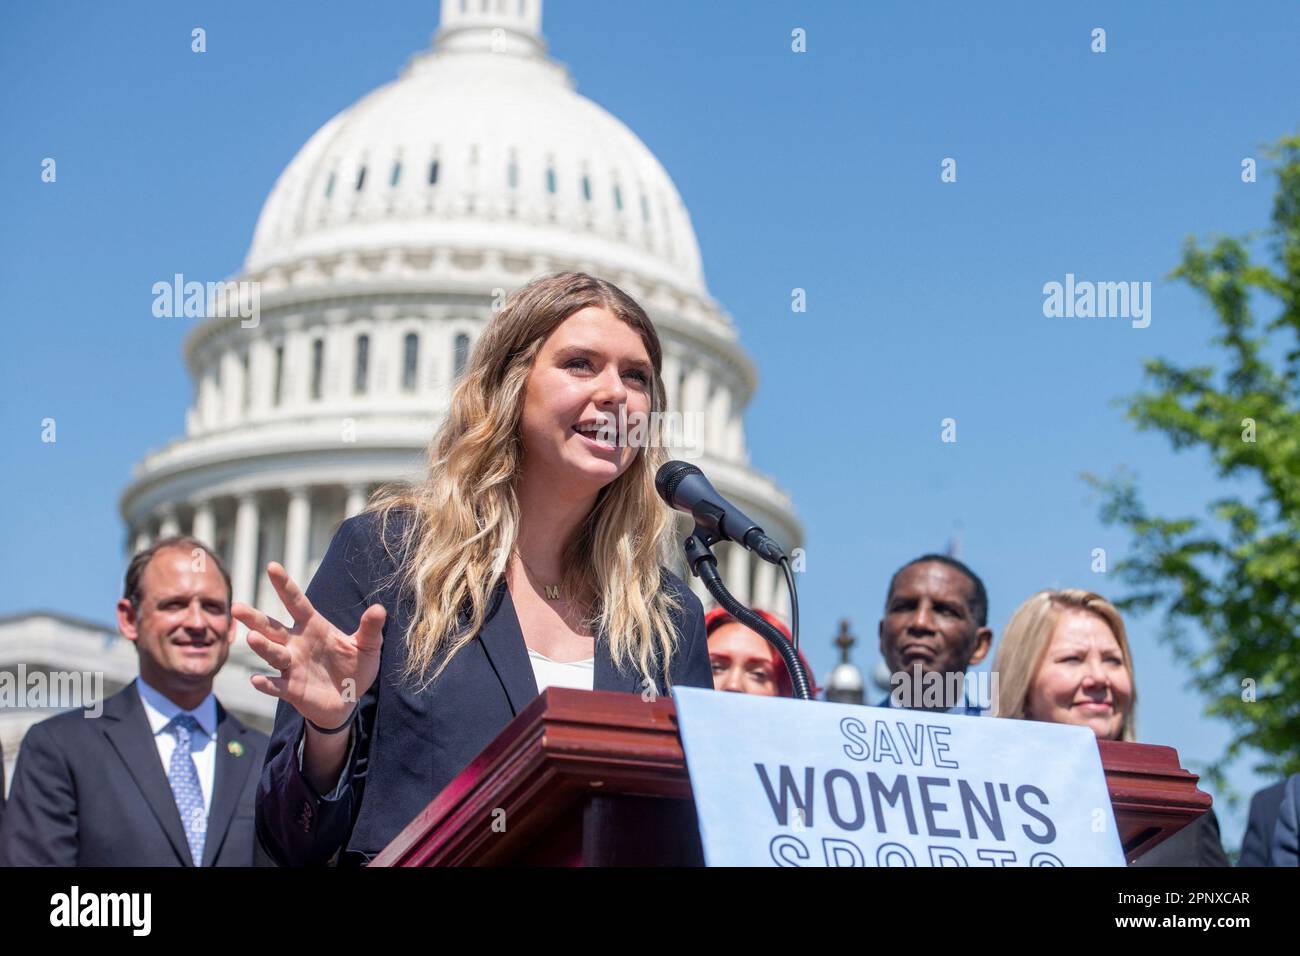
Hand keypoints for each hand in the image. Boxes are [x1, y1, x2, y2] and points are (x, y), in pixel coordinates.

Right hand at [232, 562, 385, 729]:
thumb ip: (370, 628)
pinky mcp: (291, 689)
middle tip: (236, 606)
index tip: (272, 566)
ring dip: (262, 646)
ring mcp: (292, 666)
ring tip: (251, 637)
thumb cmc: (355, 667)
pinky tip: (257, 680)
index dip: (285, 586)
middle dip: (254, 618)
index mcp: (313, 627)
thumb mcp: (367, 646)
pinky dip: (267, 683)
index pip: (296, 602)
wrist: (348, 700)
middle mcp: (297, 643)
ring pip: (272, 653)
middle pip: (272, 627)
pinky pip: (276, 685)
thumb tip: (379, 609)